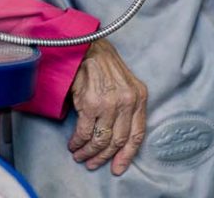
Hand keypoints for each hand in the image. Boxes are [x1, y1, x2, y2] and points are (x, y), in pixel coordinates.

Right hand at [67, 38, 147, 175]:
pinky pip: (85, 131)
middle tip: (93, 163)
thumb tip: (116, 137)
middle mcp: (127, 101)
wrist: (86, 45)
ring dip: (89, 152)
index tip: (117, 168)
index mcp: (139, 96)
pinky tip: (74, 144)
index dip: (127, 155)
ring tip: (80, 155)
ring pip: (101, 139)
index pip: (137, 134)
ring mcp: (109, 103)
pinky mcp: (91, 103)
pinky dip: (78, 142)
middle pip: (118, 140)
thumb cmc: (103, 63)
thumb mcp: (125, 83)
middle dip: (104, 156)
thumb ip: (126, 107)